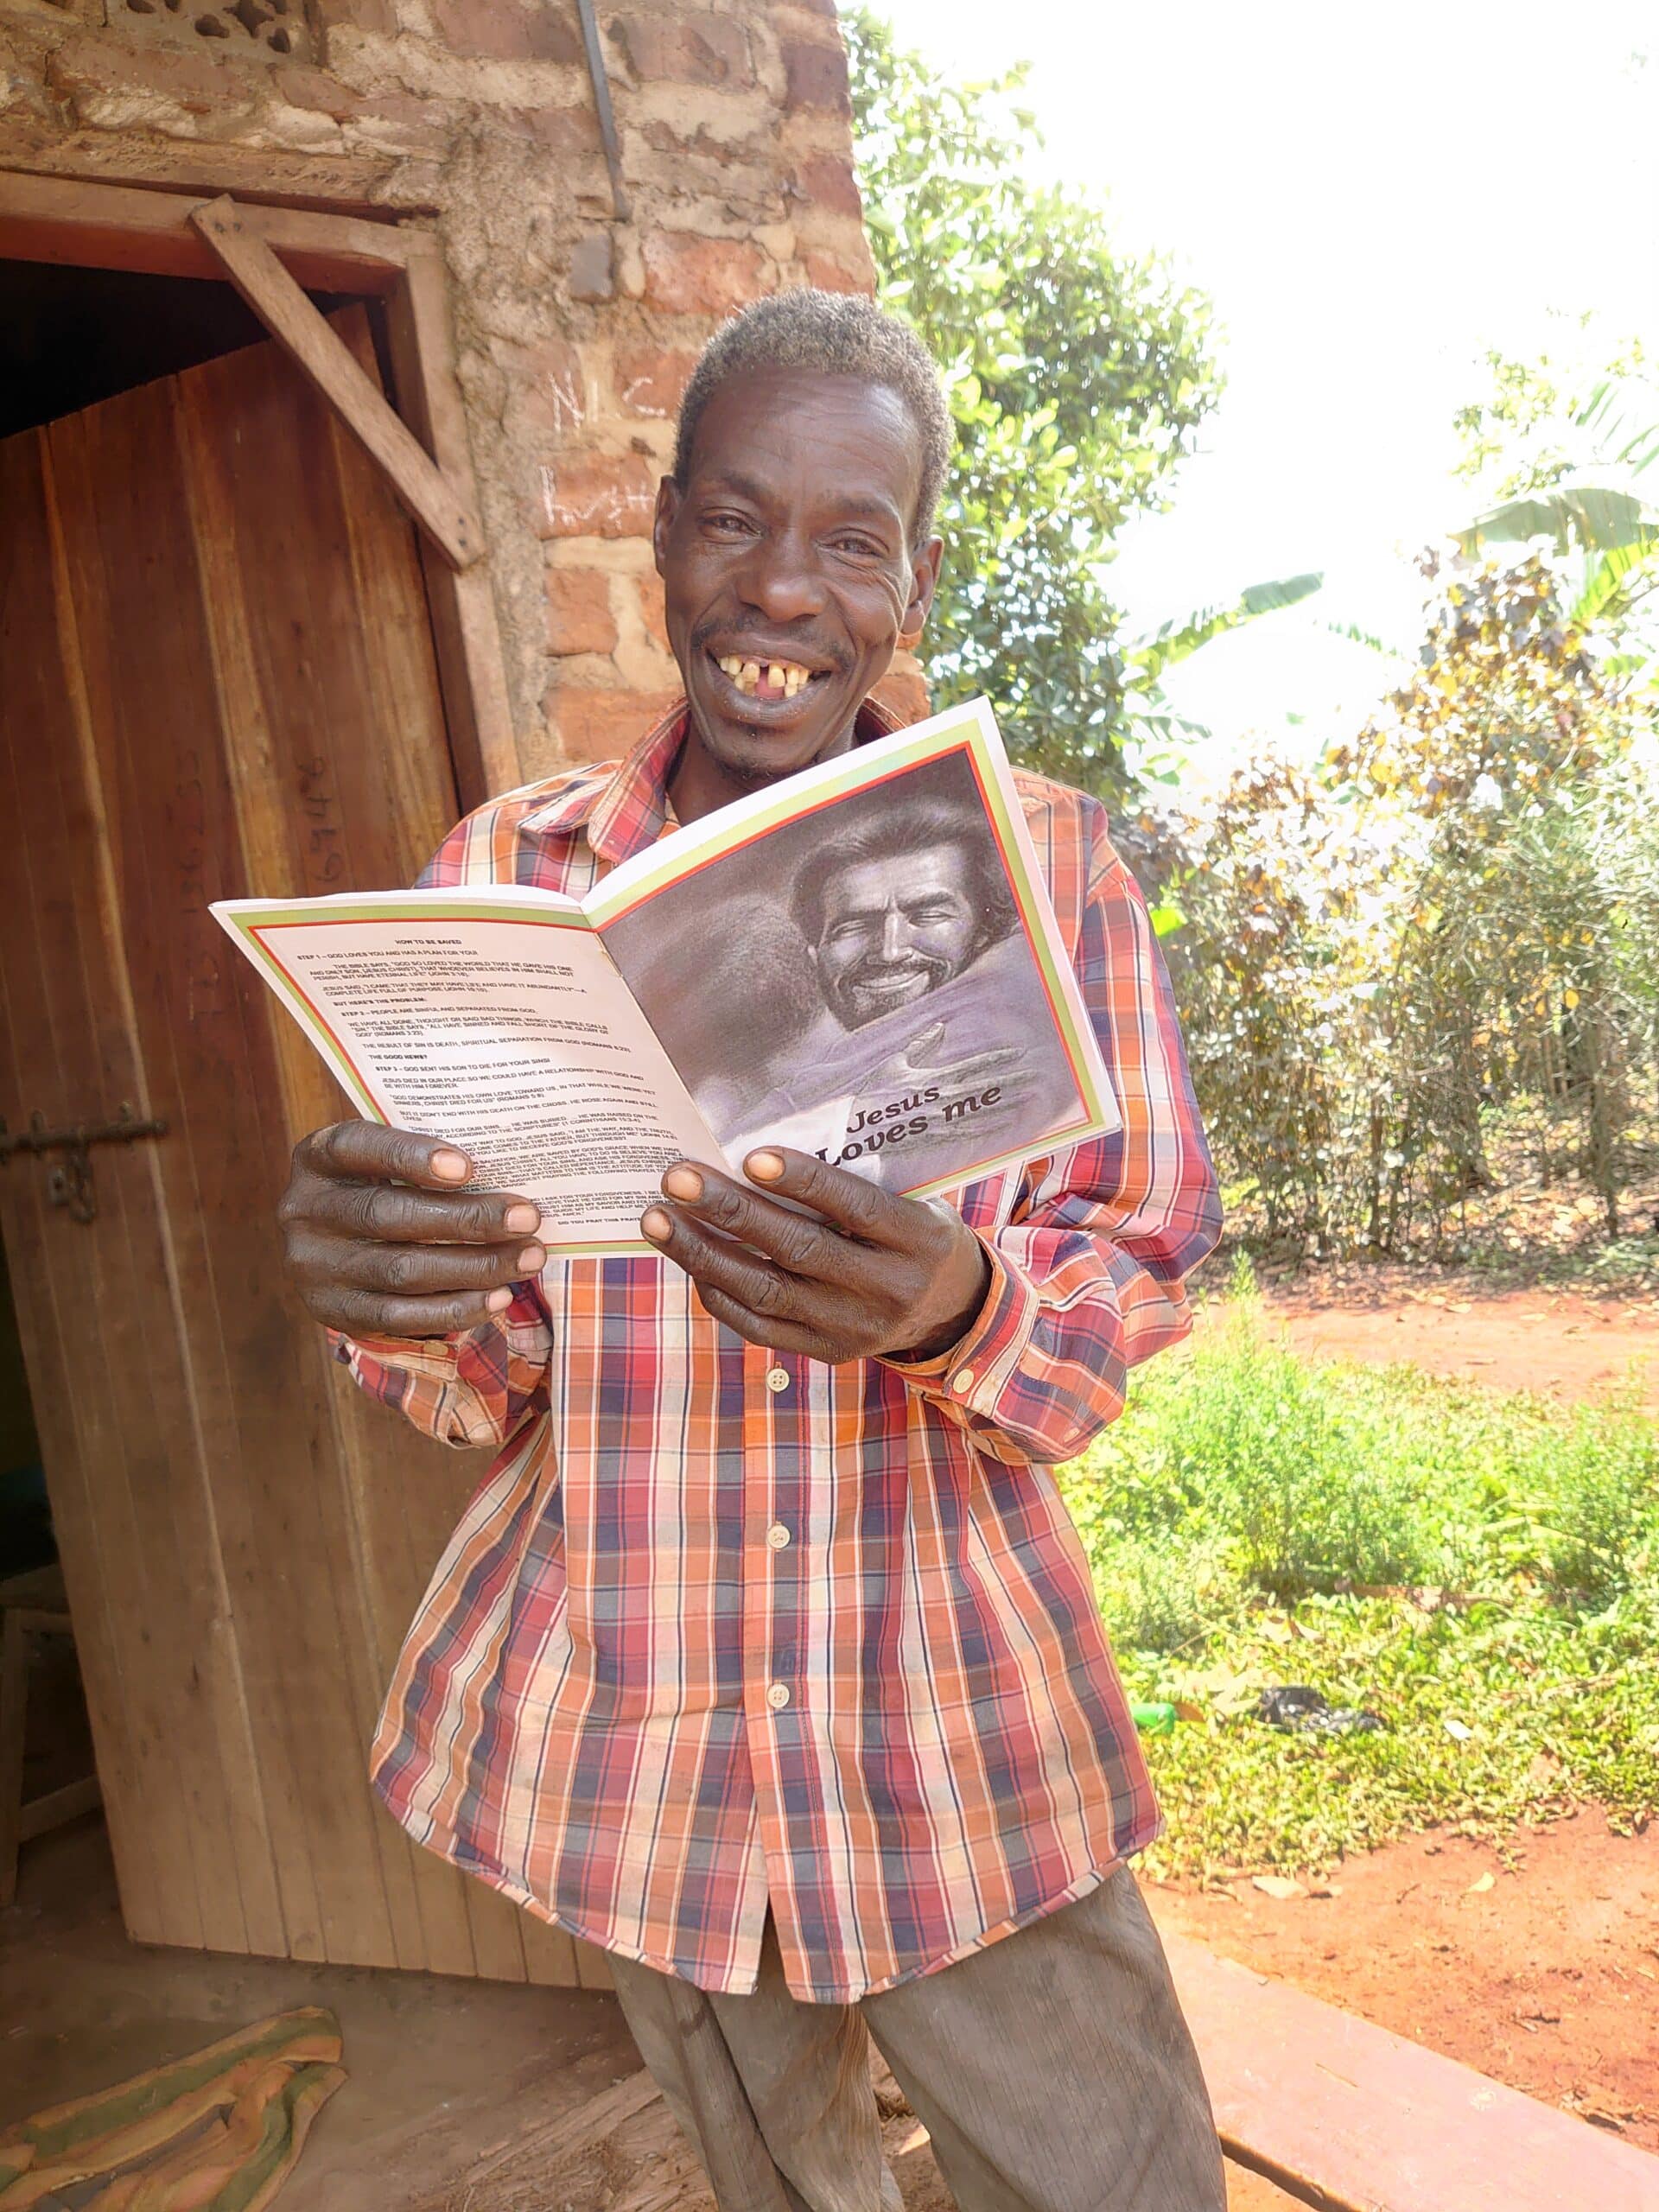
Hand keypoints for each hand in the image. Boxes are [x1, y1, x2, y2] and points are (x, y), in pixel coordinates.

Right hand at [277, 1123, 544, 1337]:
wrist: (338, 1245)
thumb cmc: (384, 1185)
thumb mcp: (388, 1160)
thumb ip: (428, 1159)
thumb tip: (513, 1165)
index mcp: (317, 1157)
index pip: (358, 1147)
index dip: (411, 1157)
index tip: (469, 1167)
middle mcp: (304, 1210)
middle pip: (389, 1216)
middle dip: (467, 1220)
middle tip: (527, 1218)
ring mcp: (313, 1266)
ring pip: (401, 1270)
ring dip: (475, 1267)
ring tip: (528, 1257)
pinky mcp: (334, 1311)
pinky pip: (399, 1317)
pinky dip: (455, 1308)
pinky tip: (498, 1297)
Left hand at [640, 1148, 990, 1364]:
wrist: (952, 1311)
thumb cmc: (918, 1234)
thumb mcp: (915, 1200)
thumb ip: (857, 1181)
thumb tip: (763, 1147)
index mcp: (917, 1240)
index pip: (855, 1207)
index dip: (804, 1182)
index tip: (751, 1156)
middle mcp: (886, 1289)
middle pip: (798, 1249)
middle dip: (730, 1212)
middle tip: (677, 1178)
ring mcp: (853, 1327)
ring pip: (766, 1290)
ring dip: (703, 1252)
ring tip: (657, 1218)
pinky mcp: (826, 1351)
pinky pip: (759, 1325)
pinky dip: (718, 1291)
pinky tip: (689, 1258)